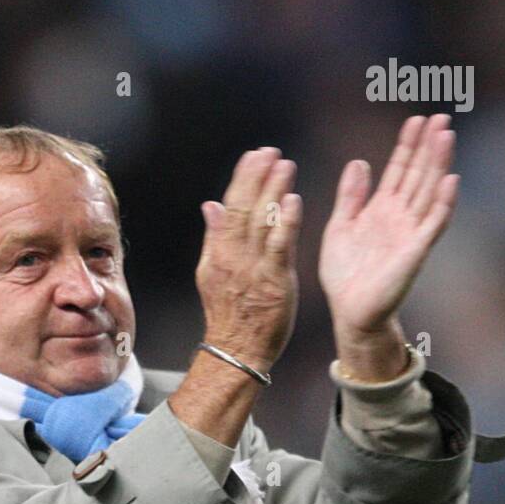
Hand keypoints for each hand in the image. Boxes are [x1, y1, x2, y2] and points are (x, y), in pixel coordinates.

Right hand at [194, 147, 301, 371]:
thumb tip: (211, 205)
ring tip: (285, 165)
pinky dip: (286, 222)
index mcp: (219, 253)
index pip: (230, 206)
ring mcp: (253, 269)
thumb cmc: (230, 316)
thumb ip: (215, 238)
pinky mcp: (274, 282)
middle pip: (244, 208)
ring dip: (274, 190)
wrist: (237, 351)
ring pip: (262, 222)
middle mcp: (234, 257)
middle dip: (257, 176)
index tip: (253, 156)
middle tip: (271, 151)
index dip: (242, 178)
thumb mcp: (211, 274)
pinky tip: (294, 200)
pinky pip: (280, 247)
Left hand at [320, 114, 458, 342]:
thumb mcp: (339, 228)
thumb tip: (359, 162)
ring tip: (446, 135)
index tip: (416, 120)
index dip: (407, 146)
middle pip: (418, 174)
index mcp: (381, 210)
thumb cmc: (344, 276)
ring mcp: (410, 233)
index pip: (399, 170)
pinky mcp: (415, 252)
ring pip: (429, 191)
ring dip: (439, 164)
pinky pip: (433, 224)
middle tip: (440, 117)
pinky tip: (450, 180)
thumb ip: (350, 197)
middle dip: (429, 147)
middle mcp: (400, 218)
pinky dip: (443, 203)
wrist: (349, 312)